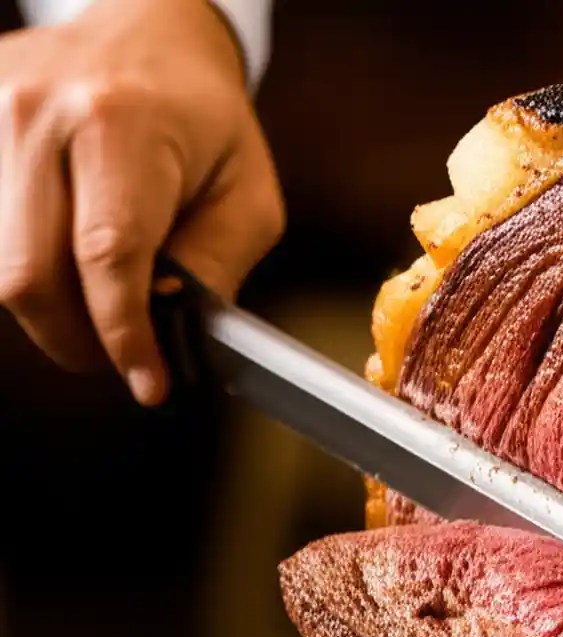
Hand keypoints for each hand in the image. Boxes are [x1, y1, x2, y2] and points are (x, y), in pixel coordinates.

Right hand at [0, 0, 283, 404]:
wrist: (148, 34)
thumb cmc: (207, 121)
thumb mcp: (246, 194)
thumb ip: (213, 267)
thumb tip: (171, 333)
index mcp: (122, 124)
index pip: (107, 257)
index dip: (124, 336)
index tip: (147, 383)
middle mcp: (37, 114)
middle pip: (30, 275)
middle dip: (78, 338)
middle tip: (119, 355)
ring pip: (0, 265)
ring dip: (50, 305)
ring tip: (102, 296)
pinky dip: (25, 268)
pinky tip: (64, 258)